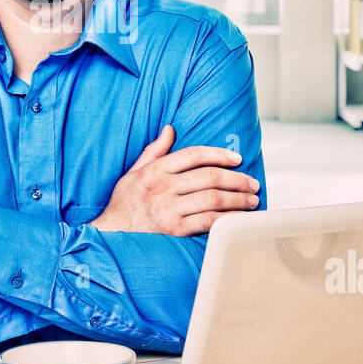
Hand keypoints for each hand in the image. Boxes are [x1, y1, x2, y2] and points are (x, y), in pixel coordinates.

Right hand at [90, 125, 258, 235]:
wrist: (110, 234)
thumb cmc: (123, 204)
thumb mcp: (134, 172)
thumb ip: (154, 151)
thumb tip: (170, 129)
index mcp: (155, 170)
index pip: (194, 155)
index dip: (219, 154)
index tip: (237, 158)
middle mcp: (163, 186)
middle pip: (210, 177)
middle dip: (237, 179)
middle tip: (252, 183)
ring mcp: (169, 208)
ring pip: (213, 198)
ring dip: (237, 199)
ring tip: (252, 201)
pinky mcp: (174, 229)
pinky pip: (208, 221)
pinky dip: (227, 219)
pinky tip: (237, 218)